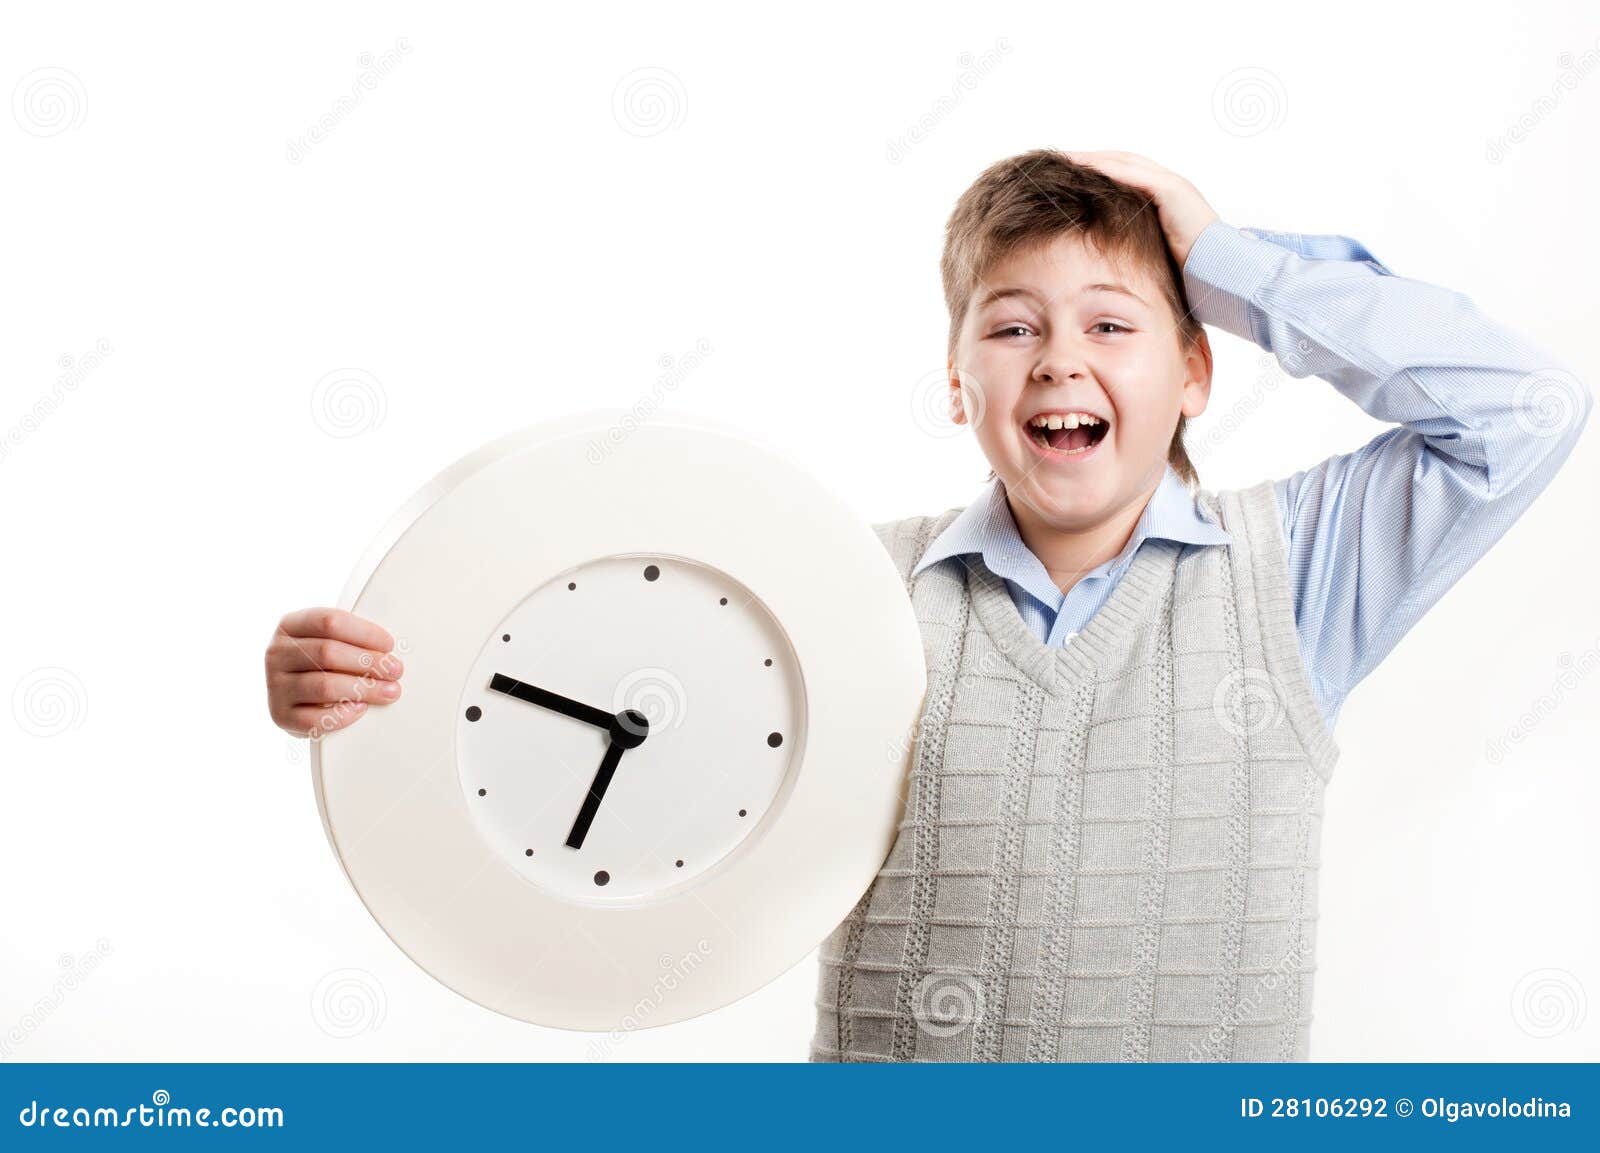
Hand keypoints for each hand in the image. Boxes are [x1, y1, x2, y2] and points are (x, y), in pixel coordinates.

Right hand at [265, 608, 402, 737]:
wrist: (290, 696)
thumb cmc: (317, 664)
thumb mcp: (327, 640)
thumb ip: (350, 639)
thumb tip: (387, 651)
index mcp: (290, 626)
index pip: (329, 622)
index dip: (364, 632)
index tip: (388, 644)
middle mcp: (277, 654)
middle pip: (328, 653)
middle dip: (368, 662)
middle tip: (394, 670)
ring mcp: (275, 686)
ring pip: (324, 686)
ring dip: (364, 689)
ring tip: (388, 691)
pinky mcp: (281, 716)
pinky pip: (315, 718)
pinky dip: (343, 715)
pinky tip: (360, 708)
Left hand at [1063, 151, 1219, 270]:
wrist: (1221, 270)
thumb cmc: (1189, 270)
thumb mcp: (1152, 252)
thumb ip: (1134, 243)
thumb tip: (1105, 254)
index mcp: (1162, 199)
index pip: (1123, 175)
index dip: (1096, 170)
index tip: (1068, 172)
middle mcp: (1167, 186)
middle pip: (1121, 162)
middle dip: (1091, 158)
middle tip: (1061, 158)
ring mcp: (1171, 185)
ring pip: (1126, 163)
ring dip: (1096, 159)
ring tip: (1067, 159)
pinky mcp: (1173, 190)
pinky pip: (1137, 175)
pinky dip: (1111, 170)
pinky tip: (1088, 168)